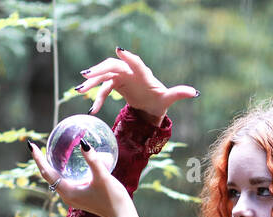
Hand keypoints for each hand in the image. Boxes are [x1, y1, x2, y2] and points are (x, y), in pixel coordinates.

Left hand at [28, 137, 137, 216]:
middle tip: (37, 146)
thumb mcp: (102, 177)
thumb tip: (83, 143)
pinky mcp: (80, 197)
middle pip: (49, 176)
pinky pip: (66, 182)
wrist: (122, 216)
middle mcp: (67, 196)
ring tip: (49, 152)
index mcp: (68, 192)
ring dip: (52, 166)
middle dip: (42, 161)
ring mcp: (73, 198)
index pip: (47, 173)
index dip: (38, 158)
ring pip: (57, 179)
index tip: (30, 145)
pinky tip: (68, 163)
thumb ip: (93, 160)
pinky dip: (63, 171)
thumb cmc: (113, 198)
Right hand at [74, 47, 198, 118]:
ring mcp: (121, 77)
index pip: (135, 62)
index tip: (119, 50)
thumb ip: (179, 93)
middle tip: (86, 75)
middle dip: (100, 70)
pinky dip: (96, 98)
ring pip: (104, 76)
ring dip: (92, 82)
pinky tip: (91, 110)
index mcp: (143, 74)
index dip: (128, 56)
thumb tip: (194, 92)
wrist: (151, 106)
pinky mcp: (115, 84)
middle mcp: (130, 72)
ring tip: (79, 89)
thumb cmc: (160, 100)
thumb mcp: (168, 99)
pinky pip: (103, 89)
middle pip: (113, 66)